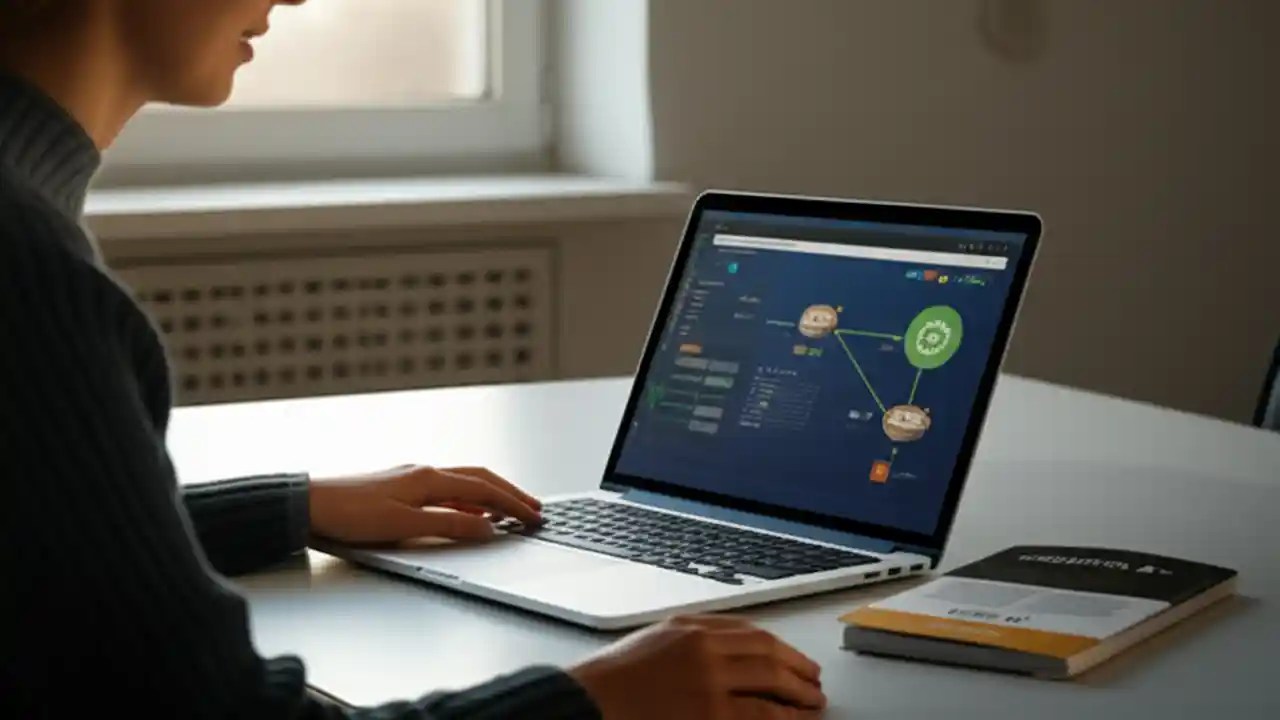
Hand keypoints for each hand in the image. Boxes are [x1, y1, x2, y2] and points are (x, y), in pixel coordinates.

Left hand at [307, 465, 541, 544]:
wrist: (308, 505)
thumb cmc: (349, 514)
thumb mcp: (404, 525)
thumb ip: (450, 525)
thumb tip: (488, 528)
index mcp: (429, 479)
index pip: (485, 490)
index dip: (513, 504)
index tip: (535, 516)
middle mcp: (424, 473)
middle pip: (480, 479)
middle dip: (510, 493)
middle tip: (534, 508)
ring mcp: (411, 478)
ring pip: (464, 482)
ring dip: (491, 494)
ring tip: (510, 508)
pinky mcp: (399, 488)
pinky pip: (447, 489)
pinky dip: (468, 498)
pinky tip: (467, 511)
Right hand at [569, 614, 825, 719]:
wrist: (585, 705)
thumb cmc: (609, 682)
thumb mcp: (651, 643)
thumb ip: (689, 642)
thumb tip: (728, 652)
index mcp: (689, 627)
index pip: (748, 630)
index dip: (777, 645)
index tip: (791, 656)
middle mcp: (703, 647)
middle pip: (767, 651)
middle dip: (797, 666)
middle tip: (813, 680)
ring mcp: (709, 680)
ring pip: (771, 679)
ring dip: (799, 692)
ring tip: (812, 702)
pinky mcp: (712, 713)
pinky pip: (762, 714)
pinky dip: (785, 717)